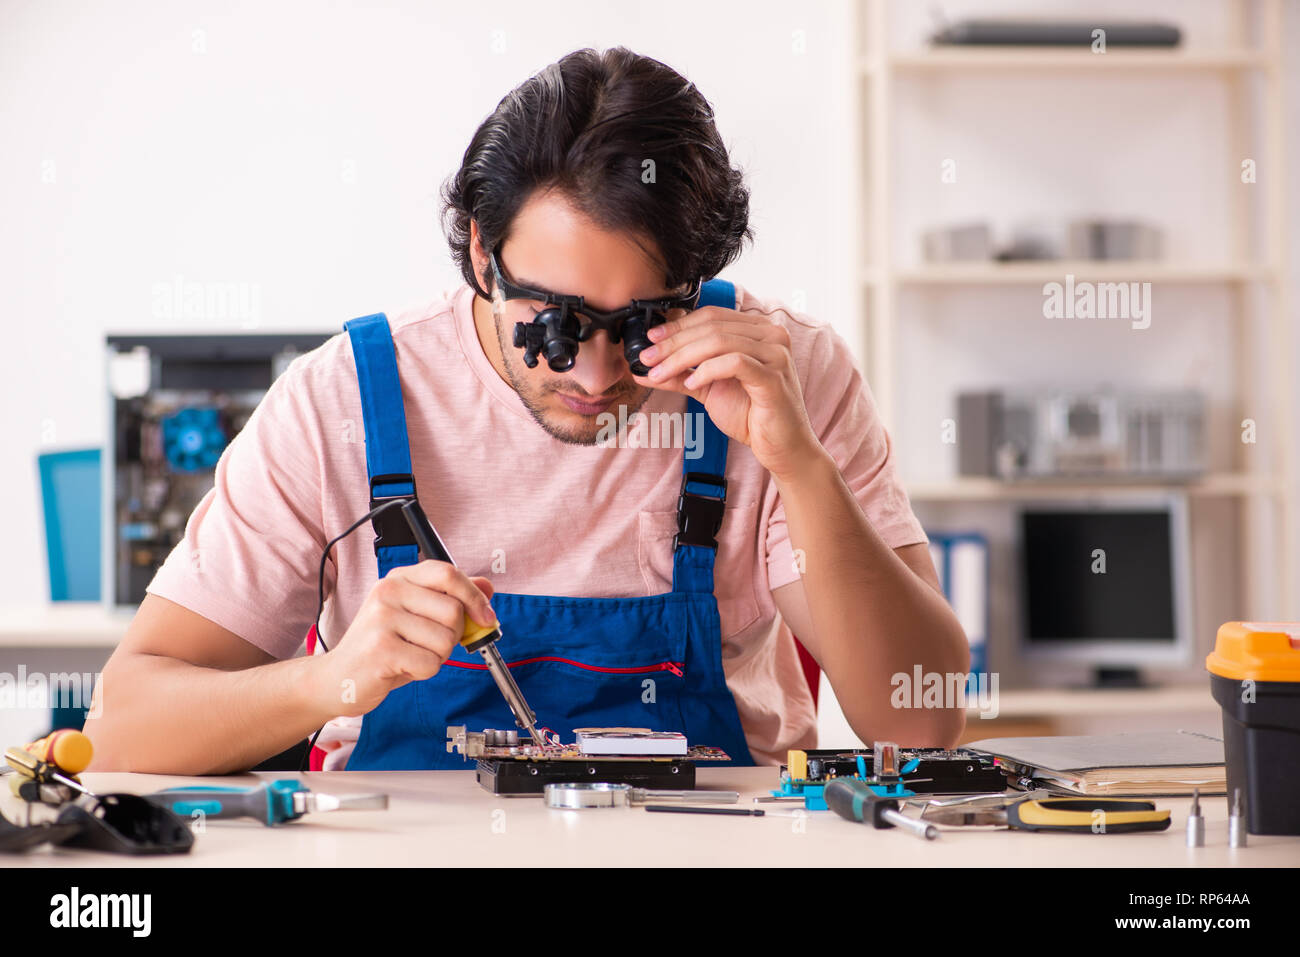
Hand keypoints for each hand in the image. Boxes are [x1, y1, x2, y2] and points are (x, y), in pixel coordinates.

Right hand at [310, 561, 494, 717]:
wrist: (338, 678)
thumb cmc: (382, 647)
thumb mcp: (417, 615)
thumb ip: (450, 598)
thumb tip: (487, 586)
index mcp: (399, 578)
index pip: (448, 573)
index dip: (474, 596)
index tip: (486, 617)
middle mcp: (388, 592)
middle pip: (453, 611)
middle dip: (452, 637)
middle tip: (428, 644)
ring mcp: (382, 619)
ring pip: (445, 640)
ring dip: (436, 657)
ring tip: (410, 655)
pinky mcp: (381, 649)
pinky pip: (430, 663)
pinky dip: (424, 672)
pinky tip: (402, 667)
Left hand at [633, 305, 825, 481]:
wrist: (782, 447)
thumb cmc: (752, 415)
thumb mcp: (708, 390)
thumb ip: (680, 375)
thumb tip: (643, 369)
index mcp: (758, 330)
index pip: (712, 316)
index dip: (678, 325)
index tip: (651, 339)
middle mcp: (771, 335)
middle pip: (712, 327)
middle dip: (674, 342)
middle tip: (647, 357)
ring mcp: (776, 354)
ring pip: (719, 341)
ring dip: (682, 357)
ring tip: (660, 372)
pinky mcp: (774, 377)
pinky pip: (734, 363)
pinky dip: (707, 370)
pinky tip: (691, 383)